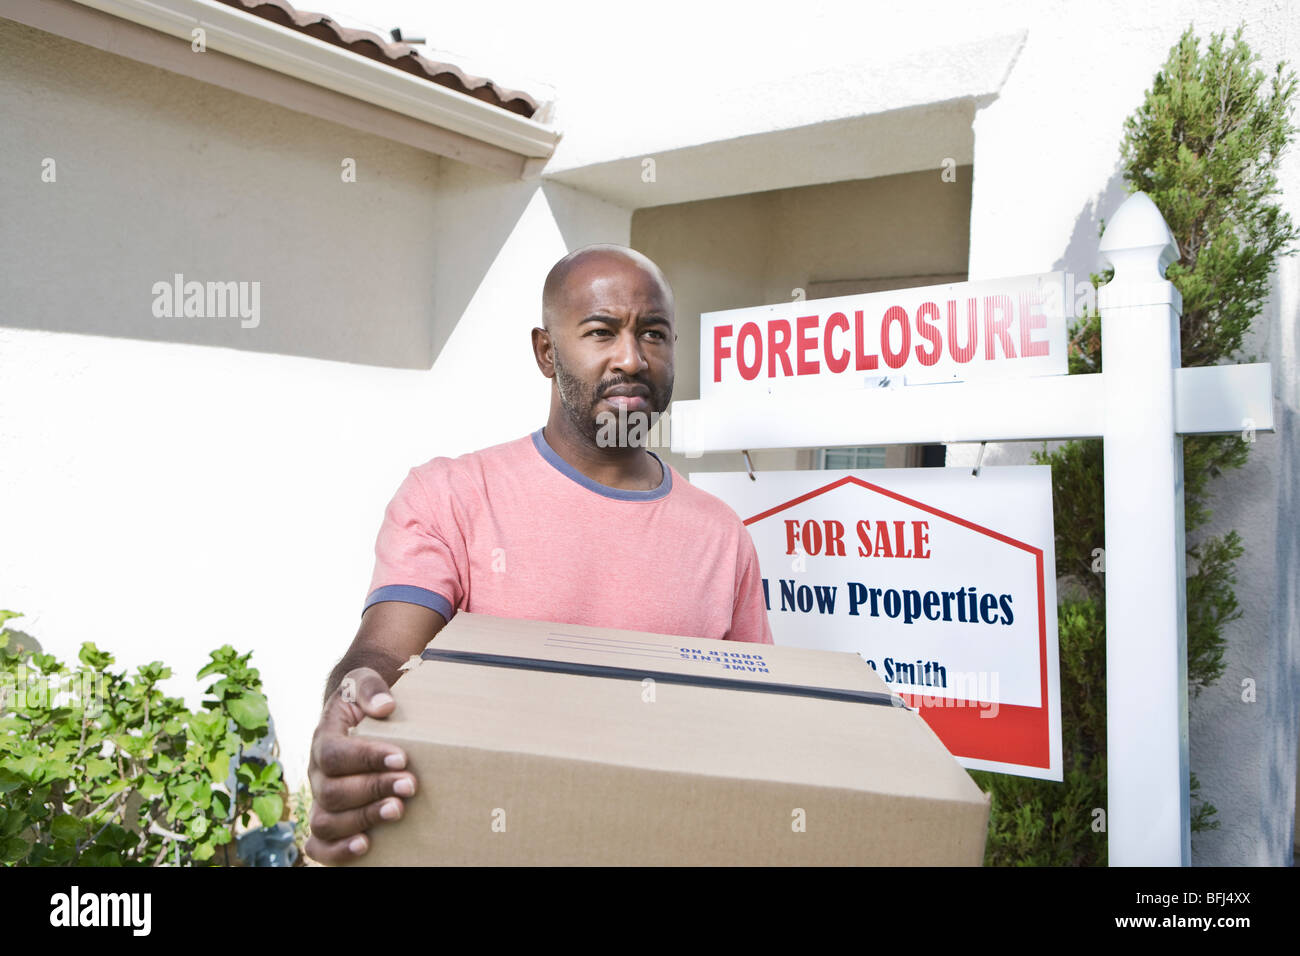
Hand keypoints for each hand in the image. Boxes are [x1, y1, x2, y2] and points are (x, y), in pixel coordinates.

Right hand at [304, 667, 416, 863]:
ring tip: (397, 810)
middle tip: (409, 785)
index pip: (335, 753)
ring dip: (362, 818)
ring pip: (326, 820)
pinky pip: (319, 845)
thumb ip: (370, 687)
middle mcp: (317, 773)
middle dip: (373, 789)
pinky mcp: (329, 820)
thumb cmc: (364, 700)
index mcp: (324, 739)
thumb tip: (385, 705)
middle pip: (332, 791)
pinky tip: (365, 845)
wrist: (358, 716)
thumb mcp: (364, 681)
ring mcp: (321, 799)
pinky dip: (336, 851)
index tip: (401, 757)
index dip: (366, 758)